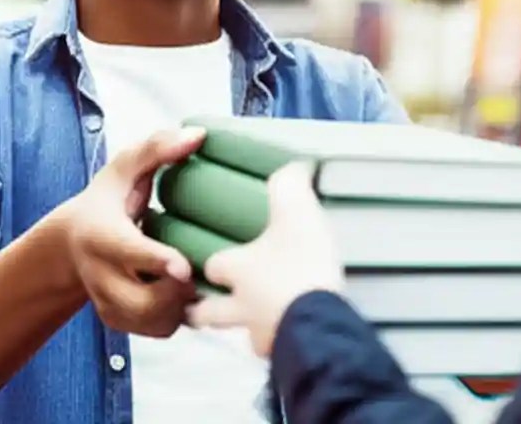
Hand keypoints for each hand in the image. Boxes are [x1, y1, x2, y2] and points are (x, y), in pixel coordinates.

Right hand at [57, 127, 203, 336]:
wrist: (70, 246)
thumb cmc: (106, 202)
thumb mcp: (122, 168)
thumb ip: (156, 149)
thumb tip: (197, 136)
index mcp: (100, 235)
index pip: (127, 252)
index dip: (156, 261)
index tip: (183, 266)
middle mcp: (100, 275)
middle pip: (145, 302)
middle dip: (179, 292)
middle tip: (203, 267)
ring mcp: (110, 303)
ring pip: (157, 321)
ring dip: (183, 303)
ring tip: (194, 274)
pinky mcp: (121, 322)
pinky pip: (161, 330)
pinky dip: (178, 315)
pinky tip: (183, 290)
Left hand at [187, 162, 344, 355]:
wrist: (319, 321)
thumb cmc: (301, 265)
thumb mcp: (296, 212)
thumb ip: (289, 186)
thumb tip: (292, 167)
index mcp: (237, 268)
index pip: (211, 266)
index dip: (212, 263)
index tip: (214, 260)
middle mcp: (240, 306)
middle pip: (207, 313)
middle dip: (201, 310)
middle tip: (202, 306)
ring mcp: (259, 334)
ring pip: (241, 334)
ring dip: (245, 327)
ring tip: (259, 321)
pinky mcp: (282, 354)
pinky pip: (274, 348)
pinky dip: (278, 341)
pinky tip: (290, 333)